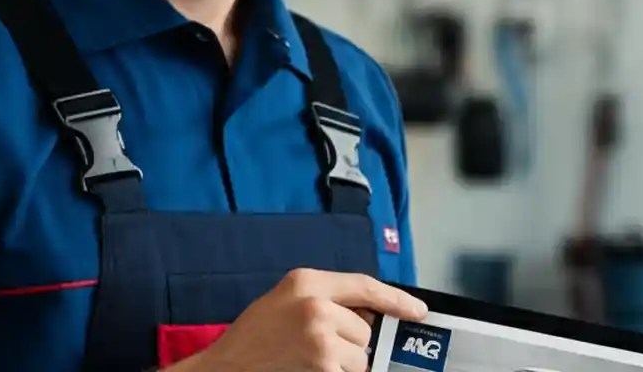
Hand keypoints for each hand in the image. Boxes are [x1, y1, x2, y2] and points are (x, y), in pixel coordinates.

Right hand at [170, 268, 427, 371]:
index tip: (418, 311)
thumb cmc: (254, 337)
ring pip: (360, 355)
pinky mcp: (323, 364)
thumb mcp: (285, 300)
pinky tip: (309, 370)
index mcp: (306, 281)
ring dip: (344, 364)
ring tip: (310, 361)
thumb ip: (324, 299)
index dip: (395, 299)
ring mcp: (320, 336)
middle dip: (350, 343)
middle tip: (315, 348)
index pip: (364, 285)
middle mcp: (316, 304)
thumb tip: (368, 315)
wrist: (224, 368)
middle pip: (364, 328)